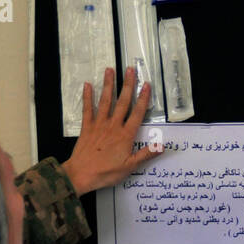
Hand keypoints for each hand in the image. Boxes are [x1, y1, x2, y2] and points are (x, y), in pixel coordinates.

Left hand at [64, 66, 163, 194]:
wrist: (81, 174)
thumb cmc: (106, 173)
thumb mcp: (129, 167)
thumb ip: (145, 154)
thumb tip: (162, 146)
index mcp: (125, 135)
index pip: (137, 114)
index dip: (143, 99)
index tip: (147, 85)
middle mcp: (113, 126)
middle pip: (122, 102)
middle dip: (127, 85)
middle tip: (130, 69)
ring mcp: (99, 125)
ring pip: (105, 101)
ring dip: (108, 85)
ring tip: (110, 70)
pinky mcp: (87, 127)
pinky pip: (87, 109)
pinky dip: (87, 97)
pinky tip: (87, 85)